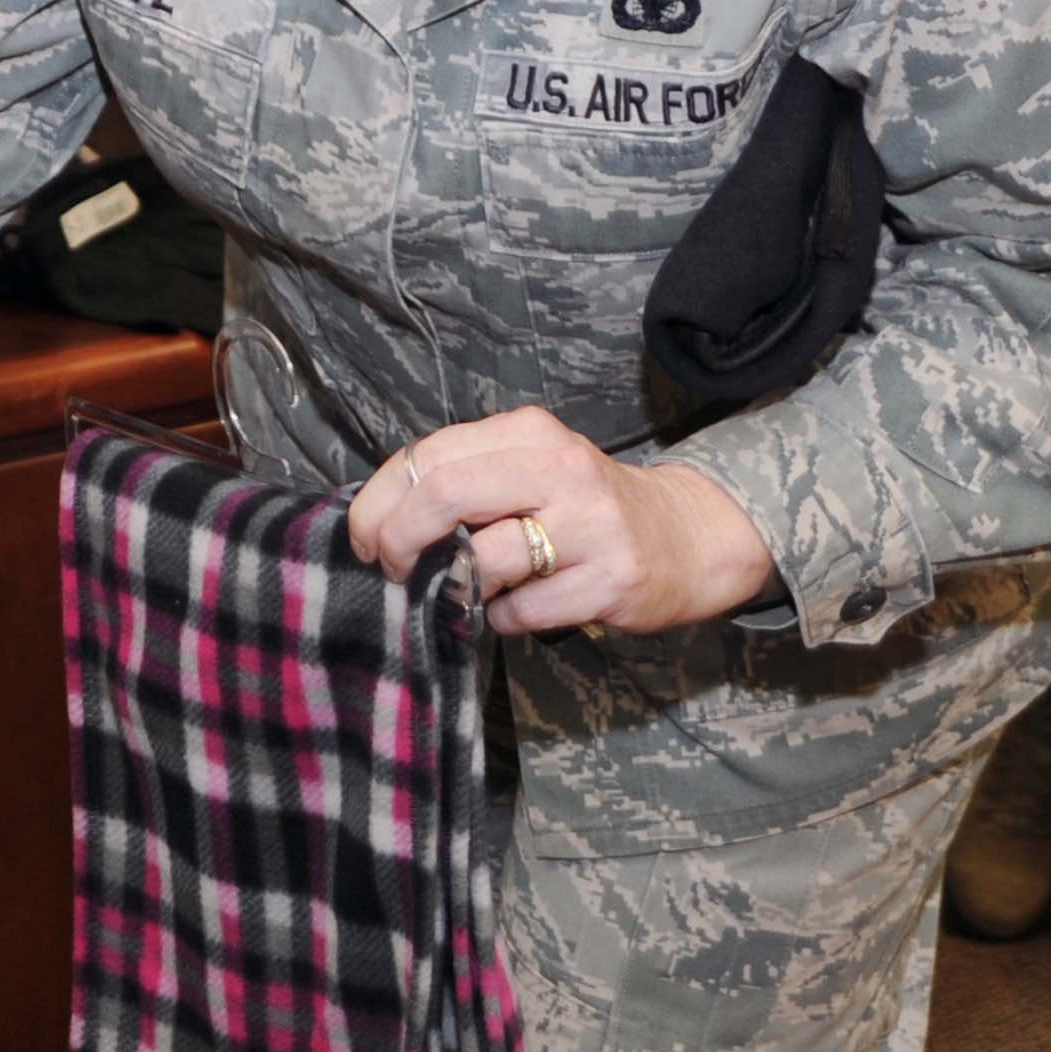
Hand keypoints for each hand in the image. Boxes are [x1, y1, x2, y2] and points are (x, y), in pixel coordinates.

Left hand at [344, 404, 780, 637]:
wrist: (685, 537)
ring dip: (455, 585)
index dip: (379, 500)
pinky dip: (499, 618)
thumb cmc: (583, 505)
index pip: (429, 456)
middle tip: (390, 566)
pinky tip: (516, 607)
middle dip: (397, 538)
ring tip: (468, 587)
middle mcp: (561, 470)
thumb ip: (463, 479)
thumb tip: (379, 518)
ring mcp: (590, 527)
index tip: (364, 535)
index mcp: (529, 433)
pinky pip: (519, 611)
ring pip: (483, 560)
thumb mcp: (528, 468)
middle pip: (445, 495)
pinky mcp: (609, 582)